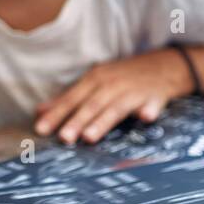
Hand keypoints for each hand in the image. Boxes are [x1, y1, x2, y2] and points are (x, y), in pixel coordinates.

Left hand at [34, 48, 193, 144]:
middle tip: (63, 138)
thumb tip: (39, 112)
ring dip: (103, 121)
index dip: (56, 114)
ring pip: (116, 107)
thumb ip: (68, 99)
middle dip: (76, 121)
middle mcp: (112, 84)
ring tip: (90, 137)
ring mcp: (134, 90)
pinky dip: (149, 110)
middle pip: (92, 104)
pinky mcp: (156, 96)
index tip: (40, 129)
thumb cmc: (122, 77)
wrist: (163, 65)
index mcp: (95, 80)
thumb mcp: (94, 82)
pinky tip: (146, 117)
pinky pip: (153, 105)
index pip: (72, 99)